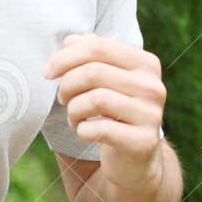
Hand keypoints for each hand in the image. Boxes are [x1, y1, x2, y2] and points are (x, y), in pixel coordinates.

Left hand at [43, 32, 166, 188]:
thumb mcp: (104, 81)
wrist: (135, 161)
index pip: (98, 46)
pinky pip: (99, 129)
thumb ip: (91, 56)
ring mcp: (152, 115)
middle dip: (67, 85)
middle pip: (94, 72)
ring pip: (95, 99)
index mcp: (146, 64)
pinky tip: (84, 132)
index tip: (48, 72)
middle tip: (61, 98)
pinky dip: (82, 130)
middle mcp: (153, 87)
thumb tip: (70, 40)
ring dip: (73, 110)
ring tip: (73, 117)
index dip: (65, 57)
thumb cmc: (114, 113)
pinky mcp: (144, 142)